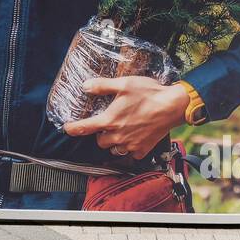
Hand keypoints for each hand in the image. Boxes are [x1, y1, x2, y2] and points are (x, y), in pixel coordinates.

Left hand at [61, 77, 188, 159]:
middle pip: (100, 141)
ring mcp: (130, 145)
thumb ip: (102, 86)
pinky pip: (130, 154)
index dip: (73, 128)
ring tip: (120, 131)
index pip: (85, 128)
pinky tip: (134, 138)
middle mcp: (118, 136)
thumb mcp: (123, 84)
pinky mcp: (143, 149)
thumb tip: (85, 86)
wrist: (173, 106)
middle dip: (100, 134)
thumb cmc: (148, 93)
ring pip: (114, 150)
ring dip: (113, 142)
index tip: (67, 128)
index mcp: (110, 120)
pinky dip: (129, 149)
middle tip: (107, 124)